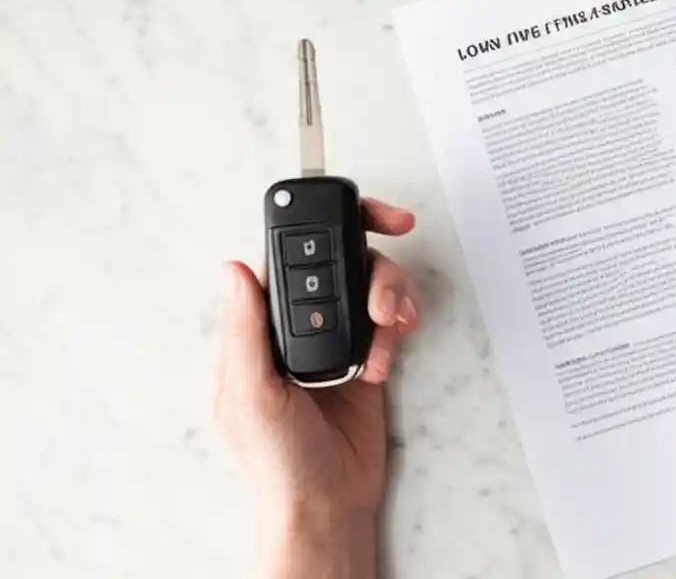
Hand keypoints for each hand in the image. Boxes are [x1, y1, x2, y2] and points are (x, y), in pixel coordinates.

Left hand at [213, 198, 419, 578]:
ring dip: (388, 300)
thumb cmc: (276, 461)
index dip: (323, 227)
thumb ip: (244, 330)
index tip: (360, 214)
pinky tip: (386, 357)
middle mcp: (298, 328)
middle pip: (341, 263)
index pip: (289, 258)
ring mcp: (336, 341)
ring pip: (371, 288)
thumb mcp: (247, 394)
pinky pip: (389, 322)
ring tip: (388, 330)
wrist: (326, 504)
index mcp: (259, 328)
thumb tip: (235, 268)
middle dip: (372, 266)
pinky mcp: (368, 358)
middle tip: (387, 288)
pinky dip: (397, 328)